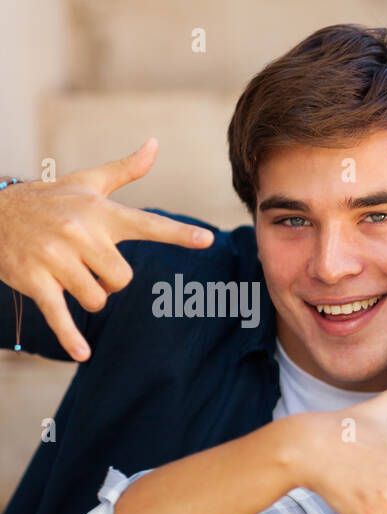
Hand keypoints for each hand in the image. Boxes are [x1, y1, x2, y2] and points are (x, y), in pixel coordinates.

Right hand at [0, 138, 214, 360]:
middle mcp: (80, 232)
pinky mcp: (35, 279)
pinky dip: (71, 336)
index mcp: (100, 212)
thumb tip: (155, 145)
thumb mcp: (85, 182)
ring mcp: (56, 257)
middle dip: (112, 281)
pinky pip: (61, 314)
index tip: (208, 239)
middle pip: (124, 279)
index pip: (148, 224)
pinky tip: (83, 353)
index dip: (179, 234)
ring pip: (98, 297)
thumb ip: (125, 170)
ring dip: (90, 296)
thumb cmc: (48, 199)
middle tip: (91, 265)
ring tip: (69, 276)